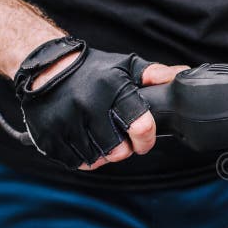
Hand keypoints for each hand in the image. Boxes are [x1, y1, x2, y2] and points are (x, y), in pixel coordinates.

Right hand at [14, 37, 188, 169]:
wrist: (44, 67)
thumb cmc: (91, 69)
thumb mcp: (124, 66)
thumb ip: (154, 73)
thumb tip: (182, 74)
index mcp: (111, 89)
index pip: (141, 126)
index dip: (147, 140)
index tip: (144, 140)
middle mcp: (87, 106)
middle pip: (118, 151)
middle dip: (123, 149)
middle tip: (119, 137)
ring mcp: (65, 123)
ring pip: (97, 159)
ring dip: (103, 154)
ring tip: (100, 137)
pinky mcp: (48, 136)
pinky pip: (75, 162)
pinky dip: (83, 157)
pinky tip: (84, 141)